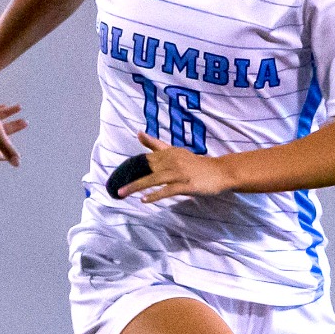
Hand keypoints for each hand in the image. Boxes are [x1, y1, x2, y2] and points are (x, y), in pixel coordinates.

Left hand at [117, 132, 236, 202]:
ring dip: (136, 187)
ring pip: (153, 180)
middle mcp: (172, 161)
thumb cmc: (196, 164)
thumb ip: (156, 145)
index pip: (145, 158)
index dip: (130, 166)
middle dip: (130, 178)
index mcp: (168, 152)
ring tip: (122, 193)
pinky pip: (167, 190)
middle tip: (114, 187)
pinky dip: (155, 195)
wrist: (220, 172)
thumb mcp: (176, 151)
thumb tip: (138, 133)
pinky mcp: (186, 185)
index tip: (117, 174)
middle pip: (146, 169)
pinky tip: (144, 200)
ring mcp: (179, 173)